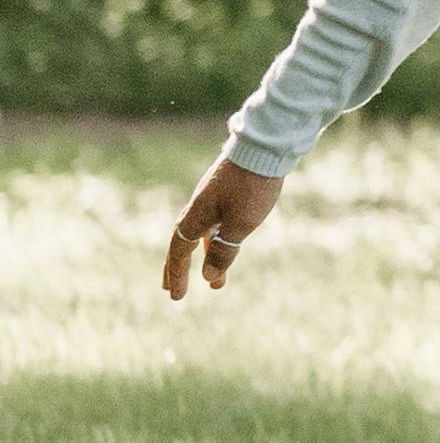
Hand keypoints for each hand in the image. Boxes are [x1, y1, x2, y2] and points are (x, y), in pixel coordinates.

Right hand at [163, 157, 283, 304]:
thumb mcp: (241, 223)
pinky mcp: (227, 191)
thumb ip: (225, 250)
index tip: (175, 296)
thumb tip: (209, 277)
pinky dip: (216, 239)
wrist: (265, 146)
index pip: (180, 251)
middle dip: (177, 267)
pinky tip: (226, 244)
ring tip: (211, 279)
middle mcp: (199, 207)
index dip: (177, 273)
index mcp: (197, 215)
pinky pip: (214, 222)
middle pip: (182, 242)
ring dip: (203, 256)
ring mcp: (212, 197)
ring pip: (201, 233)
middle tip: (171, 289)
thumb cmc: (252, 186)